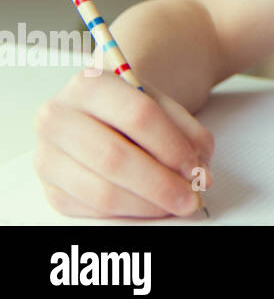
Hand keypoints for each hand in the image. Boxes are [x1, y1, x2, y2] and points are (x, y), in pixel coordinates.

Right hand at [33, 70, 213, 217]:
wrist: (97, 115)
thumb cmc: (131, 108)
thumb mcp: (162, 104)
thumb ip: (187, 133)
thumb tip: (201, 172)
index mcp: (89, 84)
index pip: (137, 115)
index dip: (172, 145)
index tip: (195, 166)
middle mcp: (57, 118)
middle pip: (115, 157)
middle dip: (160, 184)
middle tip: (191, 197)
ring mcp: (47, 156)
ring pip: (102, 191)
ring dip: (147, 204)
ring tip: (177, 204)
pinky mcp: (50, 189)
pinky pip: (92, 211)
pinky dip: (129, 213)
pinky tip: (151, 207)